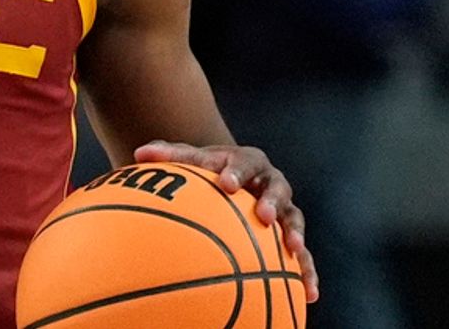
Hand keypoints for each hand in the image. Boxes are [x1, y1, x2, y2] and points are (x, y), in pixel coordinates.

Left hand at [135, 140, 319, 302]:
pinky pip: (303, 256)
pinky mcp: (289, 235)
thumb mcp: (191, 161)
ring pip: (294, 219)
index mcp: (248, 161)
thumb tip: (139, 153)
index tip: (226, 184)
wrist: (233, 179)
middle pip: (277, 189)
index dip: (236, 172)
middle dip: (271, 202)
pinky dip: (307, 272)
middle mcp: (271, 183)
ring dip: (296, 234)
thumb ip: (169, 155)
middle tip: (263, 216)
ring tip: (294, 250)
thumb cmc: (208, 170)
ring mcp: (283, 209)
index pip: (243, 163)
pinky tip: (310, 295)